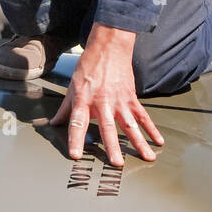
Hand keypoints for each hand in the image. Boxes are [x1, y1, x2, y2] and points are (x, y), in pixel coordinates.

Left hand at [49, 23, 163, 166]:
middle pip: (107, 127)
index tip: (76, 155)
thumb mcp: (72, 87)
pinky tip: (158, 141)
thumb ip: (65, 109)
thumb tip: (53, 123)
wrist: (109, 48)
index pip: (77, 123)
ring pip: (130, 125)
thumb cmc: (88, 67)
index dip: (75, 139)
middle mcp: (102, 103)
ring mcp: (119, 101)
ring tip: (147, 157)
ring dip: (139, 142)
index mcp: (84, 100)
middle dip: (112, 146)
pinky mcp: (131, 98)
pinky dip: (151, 129)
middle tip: (117, 163)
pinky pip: (142, 116)